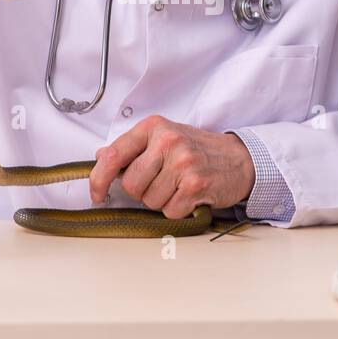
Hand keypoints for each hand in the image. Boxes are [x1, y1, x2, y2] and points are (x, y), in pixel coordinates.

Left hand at [88, 115, 254, 217]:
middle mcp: (167, 141)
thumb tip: (100, 157)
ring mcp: (183, 163)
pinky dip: (178, 209)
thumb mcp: (164, 137)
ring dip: (162, 201)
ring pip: (149, 201)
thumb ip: (133, 147)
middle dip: (142, 191)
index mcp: (153, 127)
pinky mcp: (195, 185)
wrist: (239, 159)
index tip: (97, 194)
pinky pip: (169, 211)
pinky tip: (190, 195)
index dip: (98, 179)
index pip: (113, 155)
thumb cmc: (198, 149)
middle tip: (162, 181)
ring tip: (179, 186)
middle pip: (131, 185)